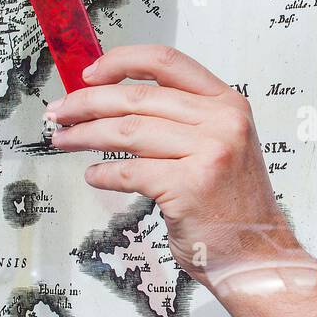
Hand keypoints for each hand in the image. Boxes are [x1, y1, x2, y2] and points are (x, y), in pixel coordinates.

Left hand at [46, 45, 302, 288]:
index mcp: (227, 103)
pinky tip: (93, 176)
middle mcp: (222, 122)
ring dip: (85, 134)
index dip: (120, 62)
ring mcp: (208, 153)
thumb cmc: (232, 205)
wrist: (256, 254)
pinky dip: (103, 173)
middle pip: (138, 96)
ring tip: (64, 140)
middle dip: (87, 102)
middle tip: (59, 111)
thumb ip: (181, 120)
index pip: (166, 62)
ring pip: (128, 131)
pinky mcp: (189, 187)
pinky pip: (129, 171)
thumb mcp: (220, 146)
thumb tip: (116, 102)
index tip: (89, 74)